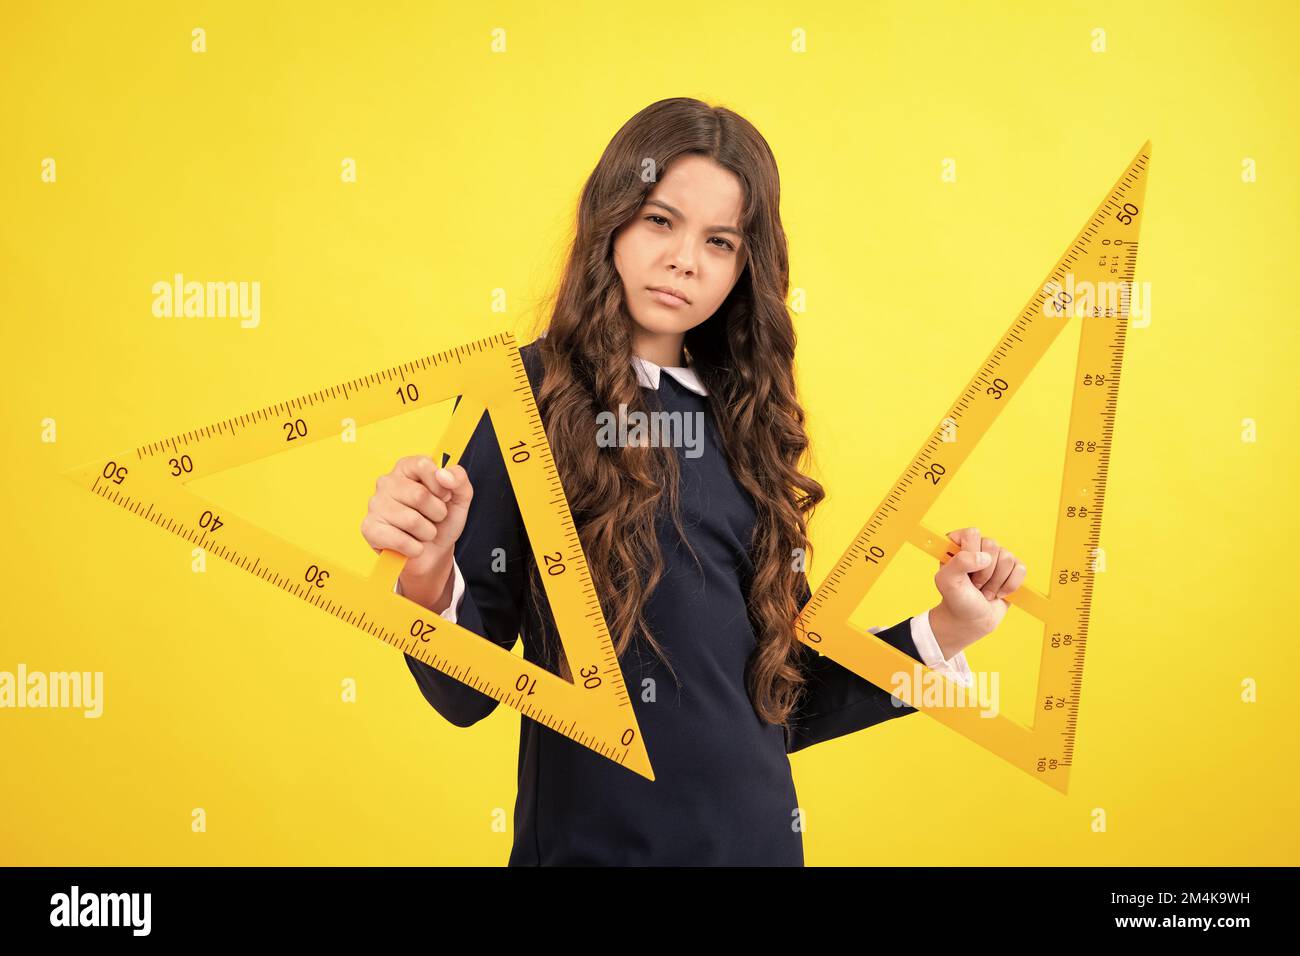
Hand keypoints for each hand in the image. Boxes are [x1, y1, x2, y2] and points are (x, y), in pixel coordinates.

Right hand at [359, 455, 473, 579]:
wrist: (434, 554)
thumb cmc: (443, 521)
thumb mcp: (460, 498)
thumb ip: (459, 478)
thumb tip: (442, 474)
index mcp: (406, 468)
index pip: (423, 465)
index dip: (440, 485)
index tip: (444, 496)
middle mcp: (387, 482)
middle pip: (419, 495)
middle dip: (437, 513)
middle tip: (434, 518)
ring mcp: (375, 505)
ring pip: (412, 521)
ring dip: (427, 532)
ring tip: (422, 532)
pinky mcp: (369, 528)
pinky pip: (401, 541)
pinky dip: (415, 548)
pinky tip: (411, 545)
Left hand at [929, 526, 1026, 657]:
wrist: (972, 620)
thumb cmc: (956, 599)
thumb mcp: (947, 581)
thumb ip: (959, 562)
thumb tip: (984, 557)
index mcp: (958, 543)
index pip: (972, 534)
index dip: (970, 554)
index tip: (964, 572)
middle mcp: (978, 546)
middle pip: (993, 545)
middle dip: (984, 573)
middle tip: (975, 585)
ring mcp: (997, 556)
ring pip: (1008, 557)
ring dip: (996, 582)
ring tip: (985, 590)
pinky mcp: (1012, 568)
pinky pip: (1021, 568)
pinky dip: (1010, 585)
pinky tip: (999, 592)